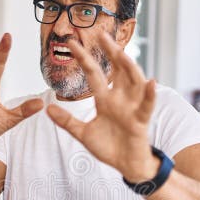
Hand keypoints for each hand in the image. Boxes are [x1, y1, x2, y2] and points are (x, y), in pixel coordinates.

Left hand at [46, 32, 158, 181]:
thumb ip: (66, 121)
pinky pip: (147, 105)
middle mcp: (119, 98)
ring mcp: (131, 107)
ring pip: (133, 81)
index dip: (84, 58)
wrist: (125, 165)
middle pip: (116, 69)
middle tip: (102, 34)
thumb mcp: (82, 134)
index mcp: (105, 99)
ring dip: (128, 66)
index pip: (93, 73)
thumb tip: (47, 109)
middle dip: (110, 52)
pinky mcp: (141, 120)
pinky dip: (150, 95)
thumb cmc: (108, 147)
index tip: (71, 43)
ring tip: (121, 52)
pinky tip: (151, 82)